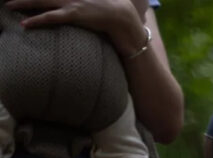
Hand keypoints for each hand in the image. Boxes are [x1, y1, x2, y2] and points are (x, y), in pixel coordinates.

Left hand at [8, 0, 147, 56]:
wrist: (125, 17)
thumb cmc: (113, 11)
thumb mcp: (97, 1)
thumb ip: (86, 1)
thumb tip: (81, 6)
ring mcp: (71, 2)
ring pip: (41, 1)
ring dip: (23, 3)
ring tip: (9, 6)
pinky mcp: (75, 14)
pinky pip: (51, 16)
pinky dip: (37, 20)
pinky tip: (25, 24)